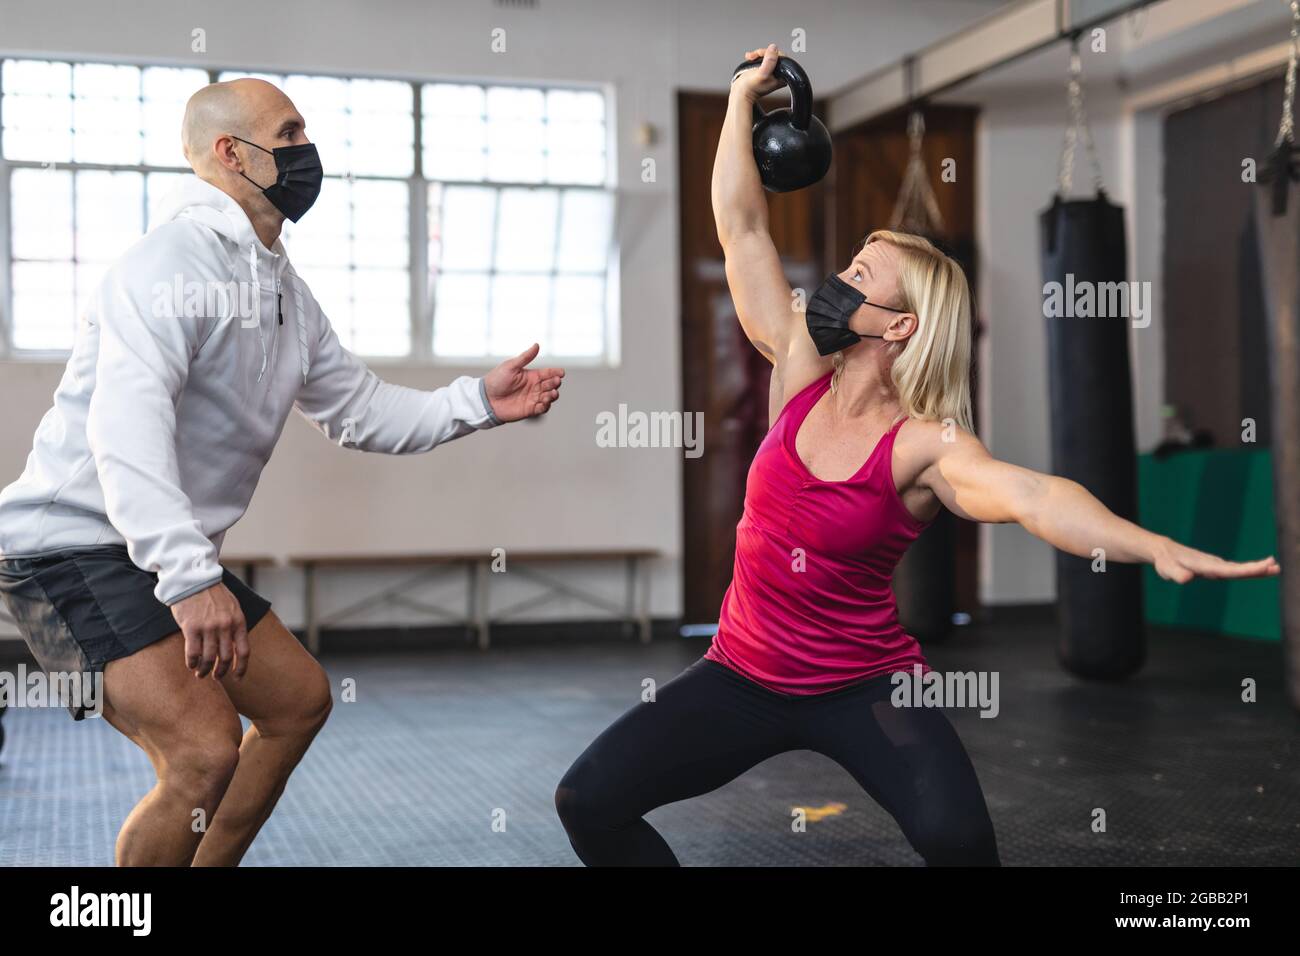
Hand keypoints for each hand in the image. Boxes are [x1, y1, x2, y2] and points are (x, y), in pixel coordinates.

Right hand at [170, 582, 249, 679]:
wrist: (194, 579)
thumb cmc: (213, 594)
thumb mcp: (232, 607)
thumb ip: (235, 625)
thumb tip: (235, 646)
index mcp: (238, 621)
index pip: (243, 651)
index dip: (241, 668)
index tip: (238, 678)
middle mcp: (225, 626)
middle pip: (225, 658)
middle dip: (220, 672)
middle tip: (215, 678)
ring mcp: (208, 627)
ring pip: (208, 658)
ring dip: (204, 670)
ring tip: (200, 673)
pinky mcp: (191, 627)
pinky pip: (193, 652)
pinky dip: (192, 662)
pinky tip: (190, 664)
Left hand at [482, 344, 564, 422]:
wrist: (486, 399)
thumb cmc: (496, 380)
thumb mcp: (511, 366)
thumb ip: (525, 357)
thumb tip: (537, 344)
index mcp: (532, 375)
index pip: (548, 373)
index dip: (556, 372)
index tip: (561, 373)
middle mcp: (535, 387)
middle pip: (551, 385)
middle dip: (555, 383)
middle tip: (555, 382)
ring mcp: (533, 398)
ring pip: (550, 397)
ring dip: (553, 395)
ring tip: (552, 393)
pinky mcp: (530, 410)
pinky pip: (542, 409)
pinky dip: (546, 406)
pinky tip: (544, 402)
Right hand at [731, 43, 783, 99]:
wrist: (740, 93)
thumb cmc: (750, 87)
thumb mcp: (762, 73)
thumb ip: (770, 61)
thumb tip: (774, 48)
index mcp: (782, 76)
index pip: (781, 57)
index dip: (770, 53)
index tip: (761, 55)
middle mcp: (779, 75)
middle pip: (774, 55)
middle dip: (762, 53)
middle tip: (753, 57)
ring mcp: (771, 73)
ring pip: (768, 56)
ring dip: (758, 54)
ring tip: (750, 58)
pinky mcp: (764, 71)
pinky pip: (763, 59)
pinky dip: (756, 57)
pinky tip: (751, 59)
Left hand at [1151, 536, 1279, 584]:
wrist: (1164, 551)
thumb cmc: (1165, 561)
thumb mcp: (1167, 569)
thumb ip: (1176, 574)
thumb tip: (1186, 579)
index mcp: (1205, 565)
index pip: (1229, 570)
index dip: (1246, 570)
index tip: (1263, 567)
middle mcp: (1213, 564)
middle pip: (1237, 568)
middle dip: (1256, 569)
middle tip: (1276, 567)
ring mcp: (1215, 565)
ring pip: (1238, 568)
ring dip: (1256, 569)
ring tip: (1275, 568)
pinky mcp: (1214, 567)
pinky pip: (1234, 570)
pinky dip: (1248, 570)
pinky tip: (1259, 571)